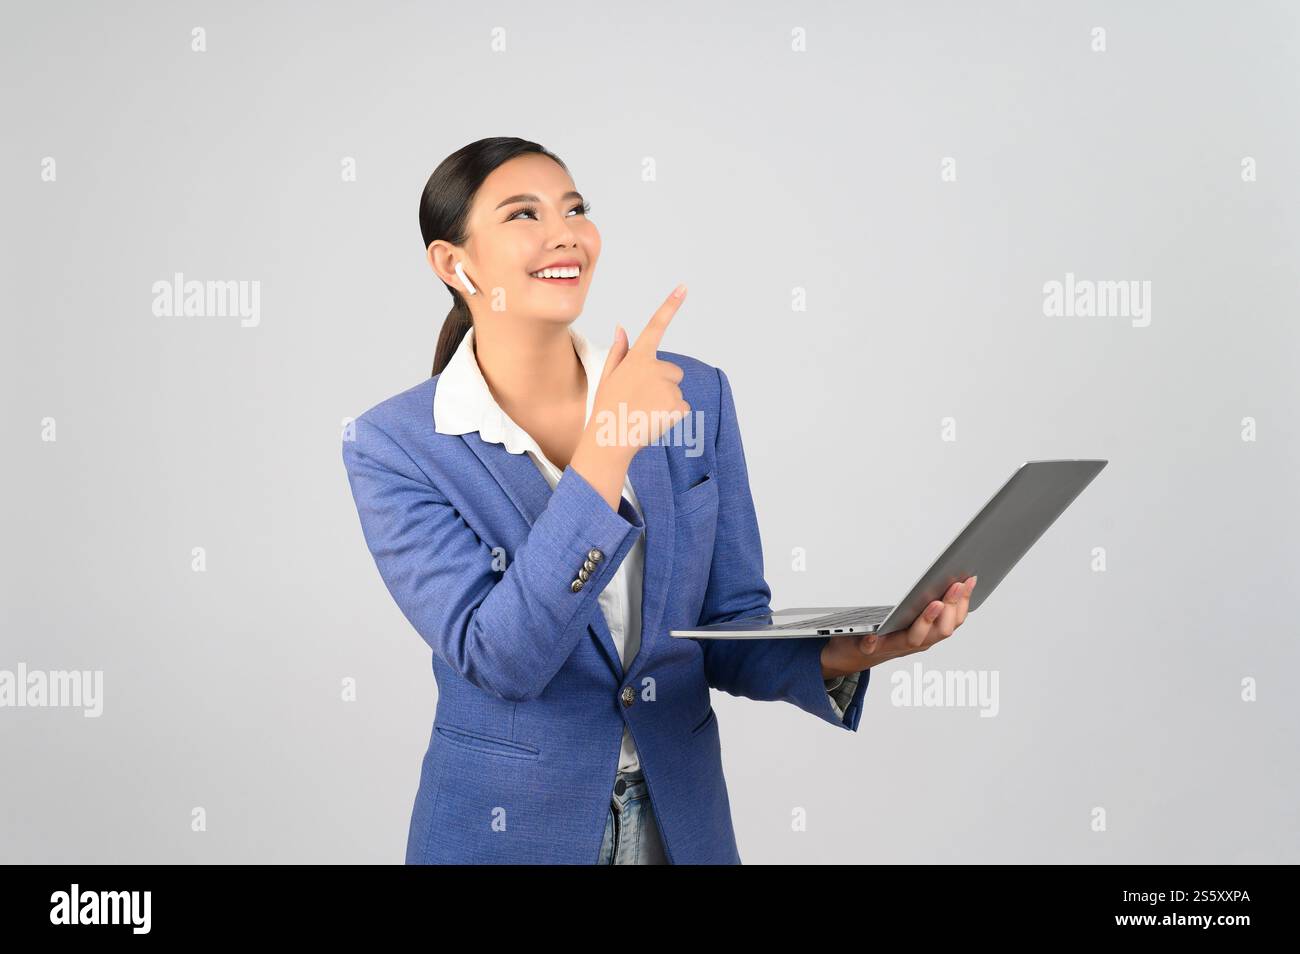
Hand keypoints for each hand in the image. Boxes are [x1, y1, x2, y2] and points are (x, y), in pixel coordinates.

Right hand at [585, 284, 690, 456]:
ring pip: (676, 391)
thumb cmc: (606, 408)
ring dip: (665, 402)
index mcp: (638, 358)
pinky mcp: (677, 405)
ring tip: (644, 413)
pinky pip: (683, 408)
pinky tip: (654, 422)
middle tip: (641, 400)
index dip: (670, 305)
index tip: (683, 287)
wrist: (610, 439)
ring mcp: (667, 387)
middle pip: (673, 372)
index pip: (655, 326)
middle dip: (663, 384)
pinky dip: (672, 417)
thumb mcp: (608, 376)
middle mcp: (655, 367)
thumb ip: (619, 351)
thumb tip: (622, 327)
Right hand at [821, 576, 976, 678]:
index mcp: (898, 646)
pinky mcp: (932, 630)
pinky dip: (960, 605)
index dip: (928, 619)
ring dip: (960, 604)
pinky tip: (965, 589)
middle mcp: (918, 643)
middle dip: (950, 606)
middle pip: (941, 629)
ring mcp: (927, 637)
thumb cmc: (858, 646)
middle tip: (957, 584)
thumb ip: (865, 643)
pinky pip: (952, 620)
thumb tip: (871, 639)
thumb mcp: (855, 644)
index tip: (935, 603)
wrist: (859, 655)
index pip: (918, 635)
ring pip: (951, 625)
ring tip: (967, 582)